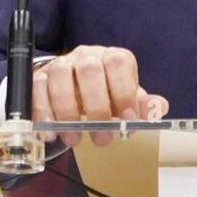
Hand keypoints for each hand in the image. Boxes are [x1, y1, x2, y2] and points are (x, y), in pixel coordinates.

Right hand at [32, 46, 168, 147]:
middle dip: (96, 107)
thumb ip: (142, 104)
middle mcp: (86, 56)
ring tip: (75, 140)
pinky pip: (36, 89)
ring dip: (67, 112)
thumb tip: (160, 106)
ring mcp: (61, 64)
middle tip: (101, 139)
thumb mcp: (126, 99)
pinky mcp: (39, 76)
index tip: (128, 121)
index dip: (124, 92)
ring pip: (60, 77)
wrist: (74, 86)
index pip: (119, 64)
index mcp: (113, 57)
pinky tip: (50, 134)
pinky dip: (43, 113)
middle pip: (89, 70)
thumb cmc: (106, 93)